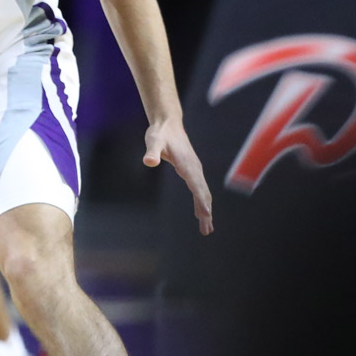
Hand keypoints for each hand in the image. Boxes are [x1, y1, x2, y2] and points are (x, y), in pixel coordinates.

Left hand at [145, 117, 212, 234]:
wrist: (168, 124)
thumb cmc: (160, 133)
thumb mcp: (153, 141)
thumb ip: (152, 151)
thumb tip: (149, 161)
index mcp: (187, 163)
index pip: (196, 184)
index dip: (201, 200)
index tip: (206, 214)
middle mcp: (194, 168)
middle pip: (203, 193)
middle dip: (206, 212)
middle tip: (207, 230)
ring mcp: (195, 170)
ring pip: (203, 193)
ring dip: (205, 211)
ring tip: (206, 230)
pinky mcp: (192, 171)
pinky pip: (199, 190)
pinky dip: (201, 203)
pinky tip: (200, 215)